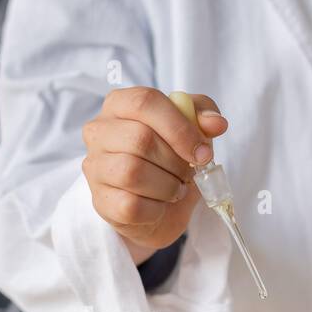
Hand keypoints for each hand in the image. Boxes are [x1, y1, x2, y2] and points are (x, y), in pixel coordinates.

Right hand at [81, 87, 227, 263]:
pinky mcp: (100, 202)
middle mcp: (99, 132)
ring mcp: (95, 167)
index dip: (179, 128)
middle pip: (140, 139)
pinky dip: (156, 209)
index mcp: (119, 104)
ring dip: (167, 185)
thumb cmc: (170, 158)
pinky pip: (131, 205)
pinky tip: (160, 205)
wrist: (158, 206)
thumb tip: (216, 124)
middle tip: (189, 172)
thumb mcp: (191, 129)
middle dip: (175, 161)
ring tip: (176, 188)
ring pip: (132, 172)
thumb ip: (203, 116)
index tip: (202, 152)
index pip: (145, 102)